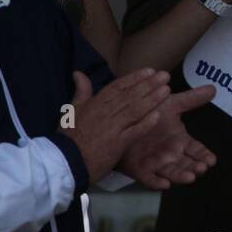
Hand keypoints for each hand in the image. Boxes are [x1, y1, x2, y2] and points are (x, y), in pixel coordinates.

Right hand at [60, 68, 172, 184]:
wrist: (65, 161)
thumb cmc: (69, 136)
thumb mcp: (72, 110)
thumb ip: (81, 91)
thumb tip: (78, 72)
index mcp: (95, 103)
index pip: (118, 86)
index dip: (135, 78)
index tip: (150, 70)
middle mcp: (105, 112)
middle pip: (131, 95)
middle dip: (149, 84)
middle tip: (165, 75)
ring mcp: (113, 127)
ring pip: (135, 110)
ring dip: (152, 99)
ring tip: (167, 90)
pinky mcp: (118, 143)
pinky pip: (134, 131)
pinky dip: (146, 123)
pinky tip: (158, 115)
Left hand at [116, 84, 216, 189]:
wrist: (122, 120)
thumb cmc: (148, 114)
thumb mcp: (171, 105)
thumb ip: (191, 99)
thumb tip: (213, 88)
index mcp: (180, 142)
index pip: (196, 151)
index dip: (204, 156)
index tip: (212, 160)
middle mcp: (171, 155)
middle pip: (187, 164)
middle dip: (195, 167)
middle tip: (202, 168)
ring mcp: (156, 163)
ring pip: (172, 173)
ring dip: (182, 176)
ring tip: (191, 177)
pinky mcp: (140, 170)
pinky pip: (150, 179)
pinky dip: (157, 183)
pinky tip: (165, 184)